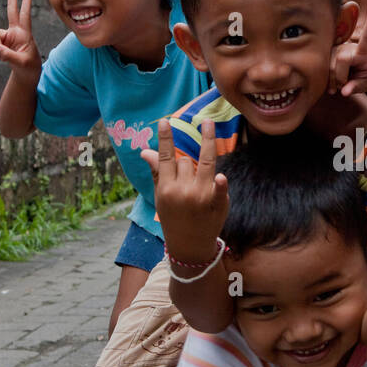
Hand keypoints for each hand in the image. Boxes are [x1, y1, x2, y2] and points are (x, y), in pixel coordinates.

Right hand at [0, 0, 40, 84]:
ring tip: (6, 55)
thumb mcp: (20, 63)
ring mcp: (8, 36)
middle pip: (12, 11)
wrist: (26, 73)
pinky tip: (3, 55)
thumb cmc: (28, 67)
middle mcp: (16, 31)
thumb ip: (7, 55)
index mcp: (25, 34)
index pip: (25, 15)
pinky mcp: (2, 41)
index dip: (25, 3)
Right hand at [142, 118, 229, 262]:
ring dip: (205, 148)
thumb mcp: (162, 196)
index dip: (165, 138)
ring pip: (202, 163)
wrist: (189, 245)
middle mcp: (181, 191)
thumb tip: (145, 151)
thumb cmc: (174, 216)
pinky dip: (220, 185)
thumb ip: (157, 172)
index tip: (165, 120)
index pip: (165, 157)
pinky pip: (219, 191)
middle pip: (185, 161)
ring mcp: (199, 197)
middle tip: (186, 178)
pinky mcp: (216, 204)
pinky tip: (221, 177)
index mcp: (166, 188)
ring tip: (208, 124)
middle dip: (186, 162)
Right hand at [329, 8, 366, 96]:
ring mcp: (346, 48)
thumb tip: (344, 91)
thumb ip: (354, 89)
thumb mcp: (358, 87)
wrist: (335, 78)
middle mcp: (362, 51)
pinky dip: (330, 79)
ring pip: (342, 64)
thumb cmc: (351, 82)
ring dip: (339, 79)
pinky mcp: (331, 49)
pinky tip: (330, 81)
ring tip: (339, 83)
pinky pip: (329, 66)